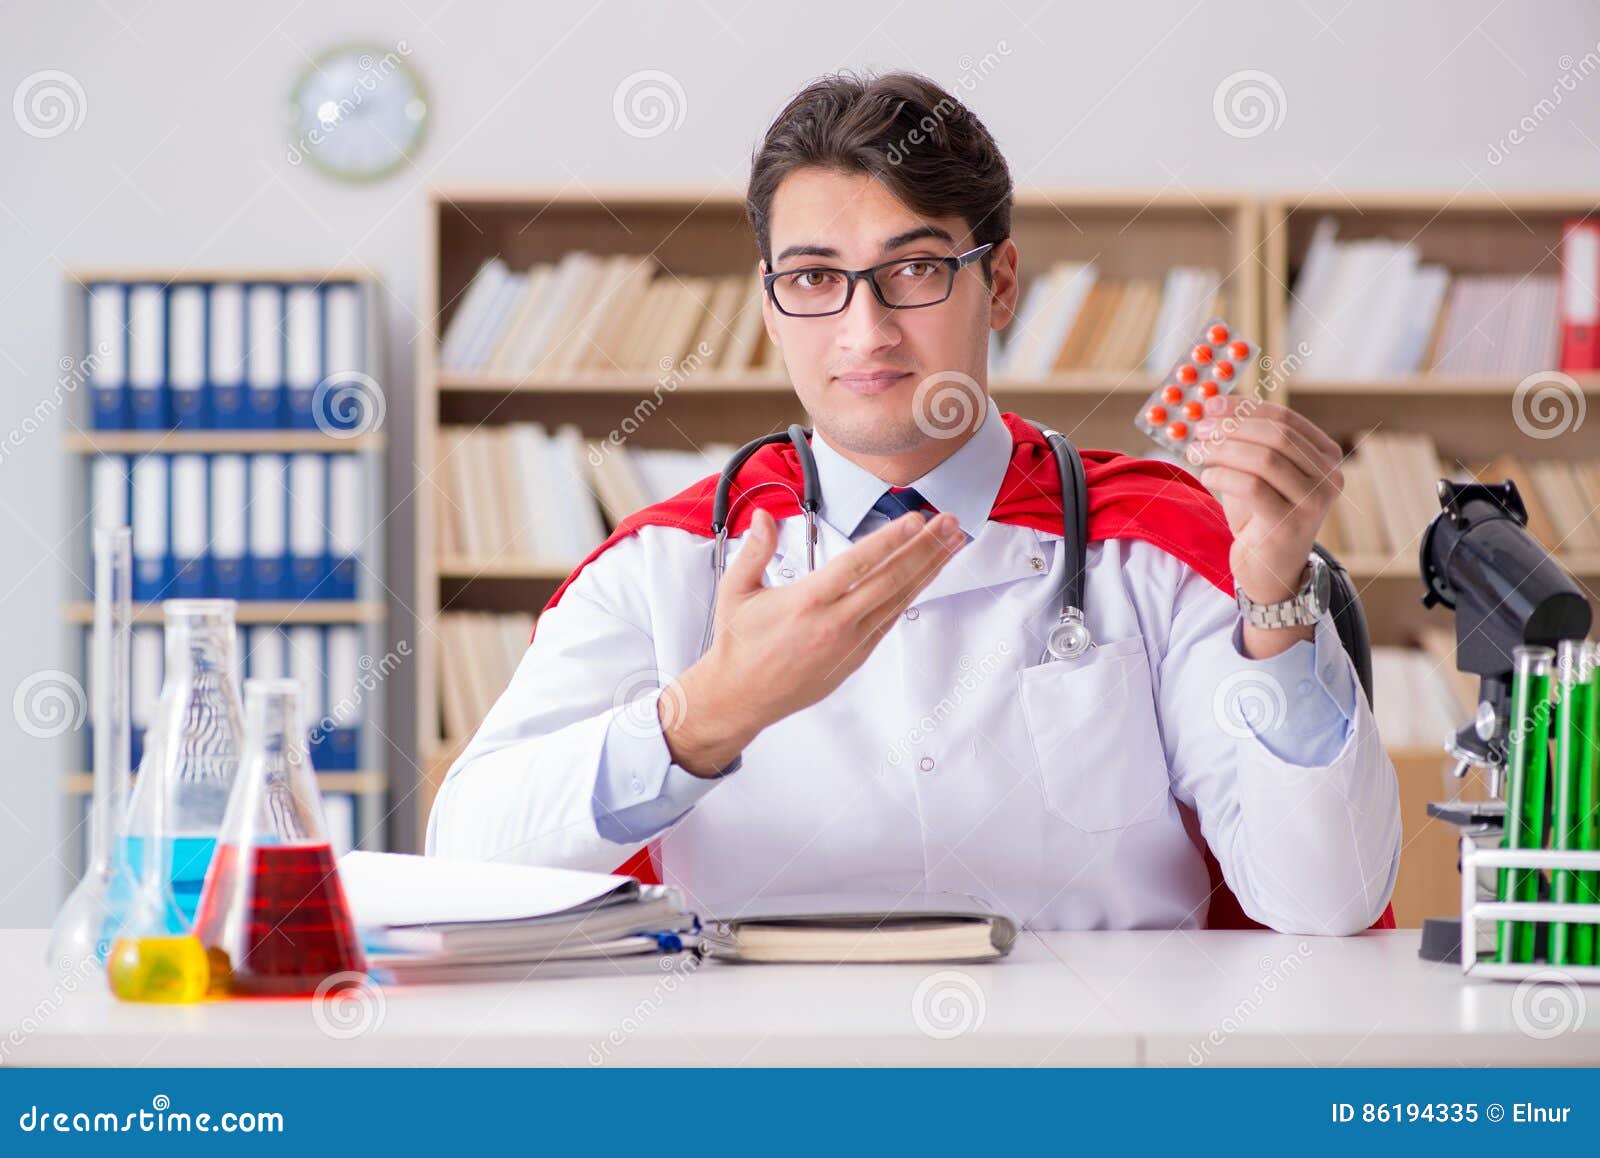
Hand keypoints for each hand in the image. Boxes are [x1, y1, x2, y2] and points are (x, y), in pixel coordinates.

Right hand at [661, 507, 967, 775]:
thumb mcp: (735, 590)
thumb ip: (754, 550)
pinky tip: (927, 574)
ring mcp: (851, 642)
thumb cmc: (739, 643)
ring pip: (898, 598)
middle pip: (891, 579)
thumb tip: (764, 516)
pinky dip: (911, 593)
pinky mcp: (857, 656)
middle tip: (950, 523)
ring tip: (952, 542)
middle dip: (925, 548)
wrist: (741, 696)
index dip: (890, 540)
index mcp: (807, 601)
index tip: (916, 519)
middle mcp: (835, 622)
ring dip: (928, 568)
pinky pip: (890, 619)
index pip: (857, 563)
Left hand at [1185, 394, 1344, 655]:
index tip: (1210, 404)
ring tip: (1196, 452)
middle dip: (1232, 427)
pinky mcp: (1291, 523)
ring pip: (1264, 459)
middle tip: (1199, 429)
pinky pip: (1252, 487)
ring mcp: (1314, 501)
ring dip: (1222, 450)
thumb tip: (1211, 407)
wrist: (1269, 569)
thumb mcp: (1256, 472)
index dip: (1244, 408)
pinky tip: (1206, 477)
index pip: (1285, 419)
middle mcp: (1329, 476)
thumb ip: (1244, 442)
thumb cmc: (1260, 516)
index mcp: (1326, 456)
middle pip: (1276, 435)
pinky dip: (1222, 476)